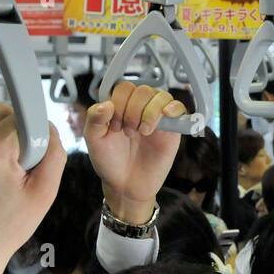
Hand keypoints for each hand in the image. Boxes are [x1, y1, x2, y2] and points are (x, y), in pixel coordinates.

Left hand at [85, 81, 187, 223]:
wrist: (126, 185)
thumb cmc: (110, 162)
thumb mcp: (94, 140)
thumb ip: (94, 119)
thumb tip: (106, 104)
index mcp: (120, 106)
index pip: (124, 88)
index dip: (119, 103)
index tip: (115, 126)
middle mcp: (139, 108)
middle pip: (143, 90)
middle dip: (133, 111)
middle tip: (128, 132)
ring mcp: (157, 117)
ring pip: (161, 96)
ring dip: (150, 112)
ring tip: (143, 132)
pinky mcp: (172, 129)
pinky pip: (179, 108)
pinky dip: (174, 108)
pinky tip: (166, 116)